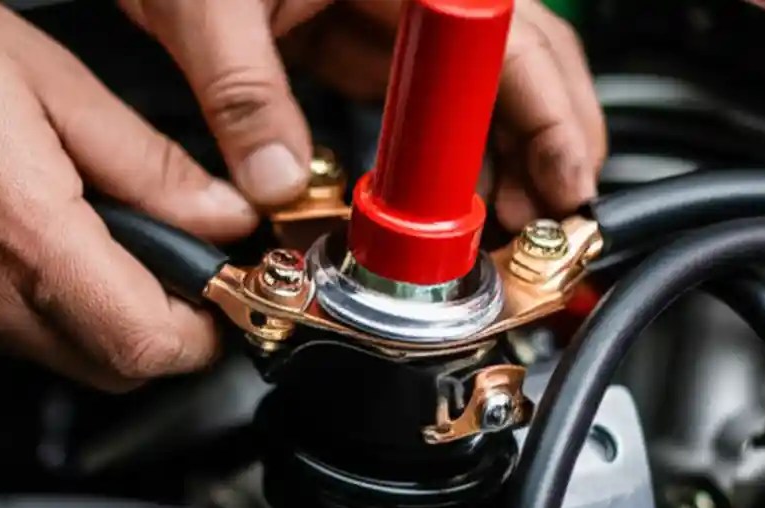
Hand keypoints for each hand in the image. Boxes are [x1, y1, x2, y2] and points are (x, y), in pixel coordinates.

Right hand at [0, 0, 258, 390]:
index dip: (204, 332)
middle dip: (163, 331)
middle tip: (180, 269)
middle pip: (110, 367)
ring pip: (59, 357)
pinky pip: (2, 335)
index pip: (144, 343)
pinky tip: (40, 245)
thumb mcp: (57, 83)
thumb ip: (153, 166)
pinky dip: (44, 308)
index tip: (224, 293)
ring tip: (108, 244)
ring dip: (104, 320)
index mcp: (20, 230)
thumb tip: (222, 217)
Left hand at [120, 0, 604, 227]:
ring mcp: (400, 12)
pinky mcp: (365, 40)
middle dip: (549, 145)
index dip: (551, 120)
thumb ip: (244, 95)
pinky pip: (427, 103)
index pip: (514, 42)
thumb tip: (277, 184)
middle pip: (526, 62)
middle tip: (547, 222)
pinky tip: (444, 204)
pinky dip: (444, 156)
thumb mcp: (206, 4)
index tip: (558, 185)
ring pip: (483, 88)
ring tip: (504, 227)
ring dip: (504, 158)